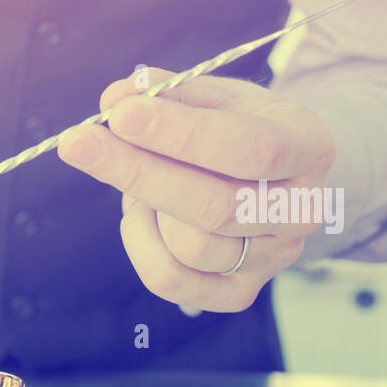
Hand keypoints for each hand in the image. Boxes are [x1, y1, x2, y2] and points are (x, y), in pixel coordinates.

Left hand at [57, 68, 335, 311]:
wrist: (266, 181)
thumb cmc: (233, 130)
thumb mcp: (212, 97)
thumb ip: (166, 92)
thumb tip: (116, 98)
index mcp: (308, 148)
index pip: (248, 148)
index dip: (180, 134)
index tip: (120, 114)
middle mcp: (301, 211)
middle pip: (213, 207)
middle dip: (137, 172)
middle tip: (77, 141)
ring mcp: (274, 259)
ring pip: (189, 246)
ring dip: (146, 207)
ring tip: (142, 182)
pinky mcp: (238, 294)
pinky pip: (170, 280)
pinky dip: (140, 244)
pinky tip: (141, 216)